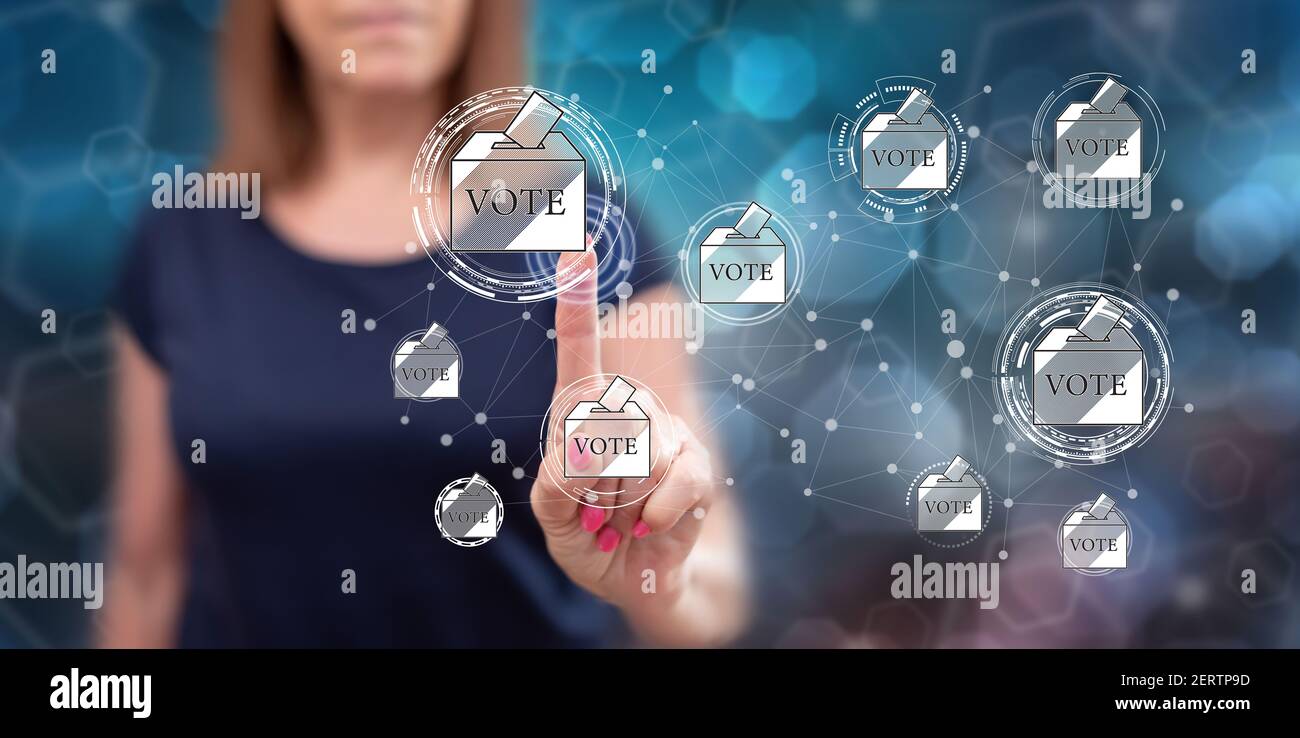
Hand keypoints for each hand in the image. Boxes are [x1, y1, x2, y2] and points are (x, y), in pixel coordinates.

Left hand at [529, 251, 717, 615]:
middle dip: (591, 487)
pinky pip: (677, 480)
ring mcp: (666, 432)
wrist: (636, 580)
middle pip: (603, 426)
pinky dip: (655, 517)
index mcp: (579, 410)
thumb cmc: (587, 539)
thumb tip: (589, 451)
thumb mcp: (554, 518)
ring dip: (623, 506)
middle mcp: (627, 407)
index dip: (578, 300)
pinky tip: (649, 527)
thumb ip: (555, 488)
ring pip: (639, 456)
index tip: (577, 247)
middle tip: (596, 513)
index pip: (579, 349)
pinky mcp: (697, 464)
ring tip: (623, 520)